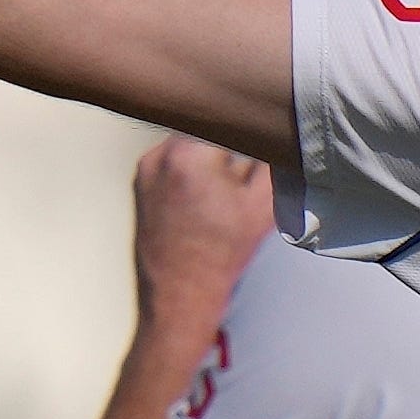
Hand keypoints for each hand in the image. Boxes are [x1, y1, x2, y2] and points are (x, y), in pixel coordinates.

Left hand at [131, 136, 271, 334]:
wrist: (179, 297)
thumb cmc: (222, 257)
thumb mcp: (262, 207)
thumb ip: (274, 162)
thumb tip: (279, 134)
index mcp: (190, 153)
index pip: (232, 121)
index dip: (252, 134)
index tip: (262, 149)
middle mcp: (160, 154)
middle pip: (210, 130)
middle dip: (230, 147)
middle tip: (242, 180)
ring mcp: (145, 168)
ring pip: (192, 144)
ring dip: (211, 159)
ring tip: (222, 195)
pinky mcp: (140, 183)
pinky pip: (174, 162)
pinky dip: (192, 173)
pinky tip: (203, 204)